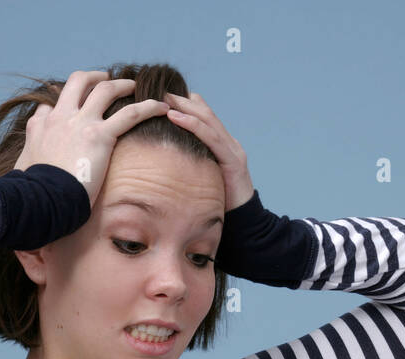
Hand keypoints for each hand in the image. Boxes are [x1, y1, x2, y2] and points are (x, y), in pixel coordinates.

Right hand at [13, 70, 170, 207]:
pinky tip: (161, 107)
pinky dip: (148, 107)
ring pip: (105, 90)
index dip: (65, 100)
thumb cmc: (34, 193)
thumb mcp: (24, 168)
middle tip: (107, 79)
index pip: (52, 103)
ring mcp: (81, 123)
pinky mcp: (100, 135)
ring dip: (122, 85)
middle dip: (95, 77)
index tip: (76, 104)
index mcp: (42, 126)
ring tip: (135, 86)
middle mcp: (61, 117)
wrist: (41, 198)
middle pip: (78, 82)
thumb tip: (29, 159)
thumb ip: (30, 156)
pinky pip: (130, 114)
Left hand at [163, 91, 254, 211]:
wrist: (246, 223)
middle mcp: (229, 143)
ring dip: (184, 106)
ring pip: (207, 120)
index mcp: (222, 146)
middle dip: (181, 100)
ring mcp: (233, 149)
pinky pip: (210, 137)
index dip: (184, 104)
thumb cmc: (220, 204)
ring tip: (163, 98)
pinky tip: (175, 117)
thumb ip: (192, 165)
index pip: (203, 118)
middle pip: (204, 113)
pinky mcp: (233, 160)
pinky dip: (192, 125)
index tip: (161, 96)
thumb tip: (168, 158)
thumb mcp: (202, 179)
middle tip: (158, 89)